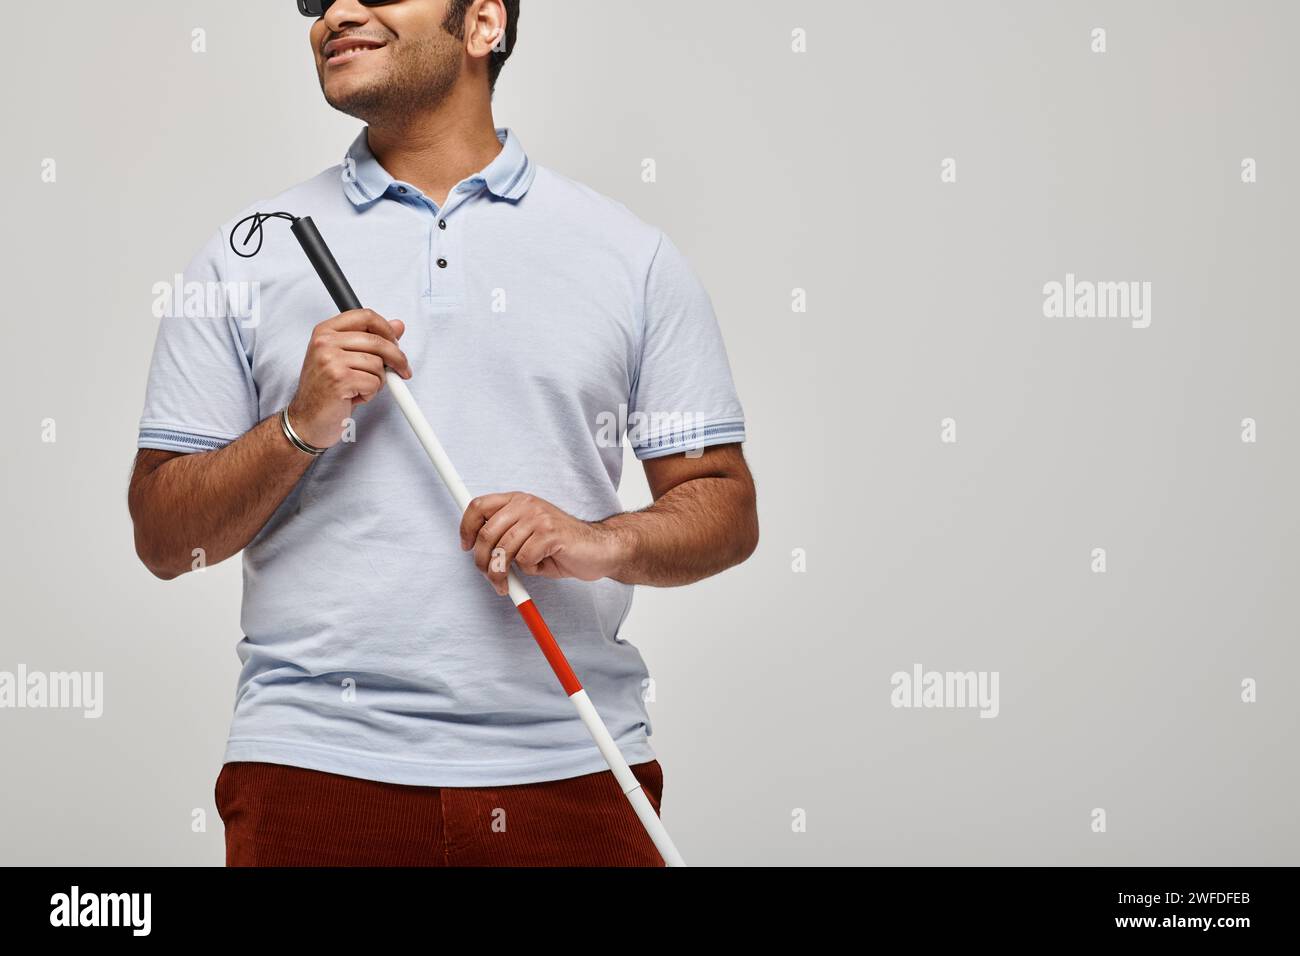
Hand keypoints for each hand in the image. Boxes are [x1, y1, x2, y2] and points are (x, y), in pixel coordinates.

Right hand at [286, 309, 412, 448]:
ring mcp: (330, 360)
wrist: (306, 419)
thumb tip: (399, 325)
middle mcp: (324, 342)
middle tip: (402, 370)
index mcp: (325, 331)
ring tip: (360, 388)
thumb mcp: (346, 358)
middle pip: (377, 340)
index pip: (365, 315)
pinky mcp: (339, 380)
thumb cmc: (326, 389)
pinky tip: (355, 397)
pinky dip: (371, 394)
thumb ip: (371, 340)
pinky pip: (374, 383)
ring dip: (378, 381)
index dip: (387, 329)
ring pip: (378, 364)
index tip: (396, 343)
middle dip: (397, 358)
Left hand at [459, 492, 623, 594]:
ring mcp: (539, 517)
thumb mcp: (527, 535)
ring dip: (501, 574)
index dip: (466, 528)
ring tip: (507, 584)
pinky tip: (541, 566)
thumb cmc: (561, 546)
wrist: (599, 549)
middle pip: (487, 532)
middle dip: (483, 561)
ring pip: (503, 549)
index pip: (479, 506)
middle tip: (490, 577)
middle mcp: (526, 504)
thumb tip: (475, 549)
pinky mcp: (551, 533)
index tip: (466, 547)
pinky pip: (525, 559)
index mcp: (518, 501)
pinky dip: (529, 570)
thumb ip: (505, 536)